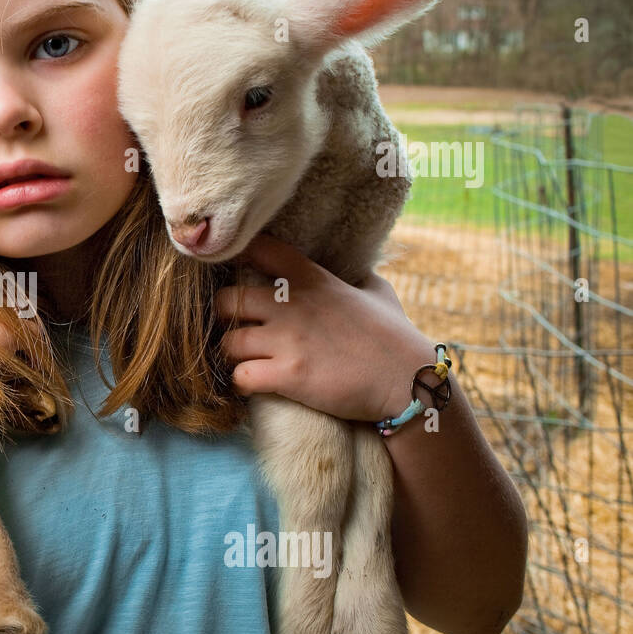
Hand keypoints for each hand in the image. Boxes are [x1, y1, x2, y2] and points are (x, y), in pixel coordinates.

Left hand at [215, 233, 434, 422]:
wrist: (410, 380)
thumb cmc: (395, 337)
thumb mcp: (377, 293)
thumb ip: (356, 276)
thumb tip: (356, 265)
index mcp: (312, 279)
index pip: (259, 250)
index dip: (239, 259)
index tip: (235, 274)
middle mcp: (292, 305)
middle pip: (225, 300)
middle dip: (223, 318)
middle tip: (234, 330)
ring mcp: (288, 340)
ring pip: (227, 342)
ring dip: (231, 355)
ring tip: (244, 361)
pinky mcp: (289, 375)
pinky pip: (241, 376)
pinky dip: (241, 382)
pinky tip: (253, 383)